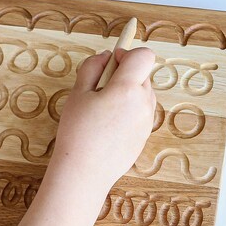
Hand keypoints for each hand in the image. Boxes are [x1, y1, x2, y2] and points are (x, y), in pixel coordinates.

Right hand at [48, 47, 155, 191]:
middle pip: (143, 74)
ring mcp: (147, 120)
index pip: (144, 56)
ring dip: (127, 92)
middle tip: (100, 89)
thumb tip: (106, 56)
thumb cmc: (78, 132)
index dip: (127, 53)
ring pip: (142, 93)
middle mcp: (144, 103)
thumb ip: (92, 67)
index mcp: (128, 89)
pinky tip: (109, 125)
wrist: (85, 172)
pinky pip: (140, 111)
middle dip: (124, 74)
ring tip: (102, 110)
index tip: (111, 63)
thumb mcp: (78, 93)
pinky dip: (128, 109)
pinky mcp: (145, 134)